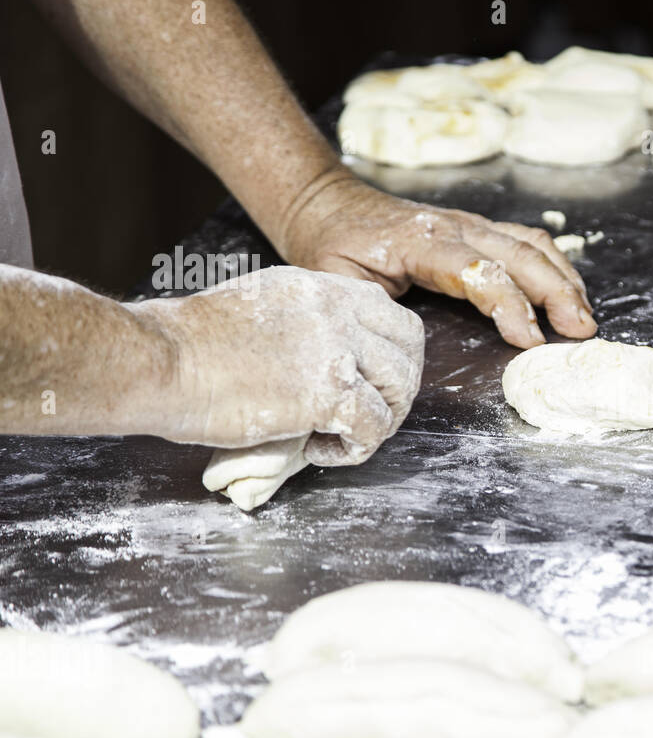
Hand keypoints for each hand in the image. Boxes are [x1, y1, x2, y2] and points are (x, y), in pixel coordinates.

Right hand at [130, 266, 423, 464]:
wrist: (157, 361)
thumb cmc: (186, 346)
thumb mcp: (259, 309)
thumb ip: (302, 325)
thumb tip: (327, 362)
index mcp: (319, 287)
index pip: (390, 314)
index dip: (391, 355)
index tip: (368, 382)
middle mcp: (336, 310)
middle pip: (410, 349)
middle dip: (396, 389)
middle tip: (362, 416)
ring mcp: (337, 348)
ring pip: (399, 390)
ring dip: (377, 421)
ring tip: (334, 436)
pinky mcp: (330, 391)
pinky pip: (373, 428)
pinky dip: (352, 449)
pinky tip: (314, 450)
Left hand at [279, 172, 596, 347]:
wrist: (326, 205)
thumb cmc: (330, 248)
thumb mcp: (333, 282)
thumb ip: (365, 309)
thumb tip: (397, 344)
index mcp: (419, 241)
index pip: (476, 270)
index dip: (508, 304)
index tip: (529, 339)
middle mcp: (453, 227)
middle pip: (518, 254)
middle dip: (555, 293)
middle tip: (581, 330)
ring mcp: (470, 224)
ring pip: (530, 245)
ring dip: (563, 280)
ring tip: (585, 316)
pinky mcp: (478, 229)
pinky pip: (527, 241)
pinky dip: (555, 266)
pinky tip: (571, 290)